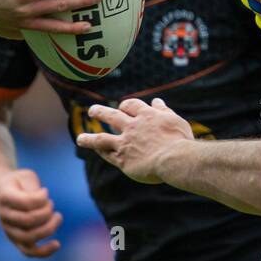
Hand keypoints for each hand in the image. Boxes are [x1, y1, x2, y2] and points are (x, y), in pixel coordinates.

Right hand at [0, 168, 62, 257]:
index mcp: (4, 198)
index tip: (45, 191)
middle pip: (29, 220)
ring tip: (58, 216)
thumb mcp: (25, 176)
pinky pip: (28, 252)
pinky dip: (44, 251)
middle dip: (47, 211)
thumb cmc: (18, 183)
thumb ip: (33, 187)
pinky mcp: (16, 240)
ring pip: (29, 237)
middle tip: (51, 203)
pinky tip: (57, 244)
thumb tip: (43, 201)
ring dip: (49, 228)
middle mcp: (4, 216)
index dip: (42, 197)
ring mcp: (8, 230)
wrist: (1, 194)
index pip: (26, 202)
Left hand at [78, 98, 194, 183]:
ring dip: (89, 138)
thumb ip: (163, 111)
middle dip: (100, 112)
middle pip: (111, 116)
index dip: (125, 105)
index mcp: (146, 116)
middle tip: (92, 111)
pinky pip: (107, 155)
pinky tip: (95, 151)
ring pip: (101, 139)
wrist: (175, 158)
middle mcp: (132, 127)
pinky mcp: (123, 160)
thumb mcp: (175, 120)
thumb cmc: (180, 140)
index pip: (131, 105)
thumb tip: (157, 101)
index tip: (122, 106)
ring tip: (80, 139)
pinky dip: (100, 151)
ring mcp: (125, 143)